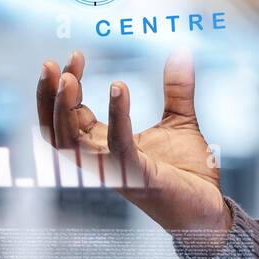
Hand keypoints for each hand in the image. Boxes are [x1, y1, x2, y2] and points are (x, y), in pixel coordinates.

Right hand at [36, 47, 232, 257]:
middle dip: (47, 97)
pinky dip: (116, 116)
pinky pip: (118, 146)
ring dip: (64, 109)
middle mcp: (103, 161)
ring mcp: (117, 171)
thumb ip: (176, 88)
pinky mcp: (139, 176)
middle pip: (57, 131)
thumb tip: (182, 49)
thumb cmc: (189, 172)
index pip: (70, 116)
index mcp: (106, 147)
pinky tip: (119, 87)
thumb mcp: (180, 121)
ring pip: (72, 143)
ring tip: (68, 76)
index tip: (74, 55)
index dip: (64, 87)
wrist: (211, 209)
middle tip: (51, 64)